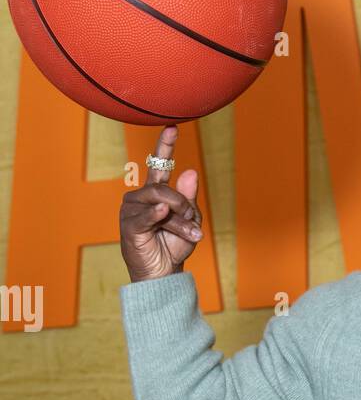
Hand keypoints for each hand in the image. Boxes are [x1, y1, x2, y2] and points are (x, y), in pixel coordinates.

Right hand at [120, 125, 202, 281]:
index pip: (159, 165)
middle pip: (163, 188)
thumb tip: (190, 171)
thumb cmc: (173, 246)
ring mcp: (131, 210)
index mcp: (155, 193)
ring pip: (160, 202)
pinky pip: (146, 215)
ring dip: (179, 219)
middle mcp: (140, 197)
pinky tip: (162, 213)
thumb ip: (188, 198)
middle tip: (193, 223)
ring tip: (190, 234)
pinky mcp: (128, 226)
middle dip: (183, 204)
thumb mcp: (189, 220)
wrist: (164, 274)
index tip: (172, 126)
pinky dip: (157, 215)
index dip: (165, 145)